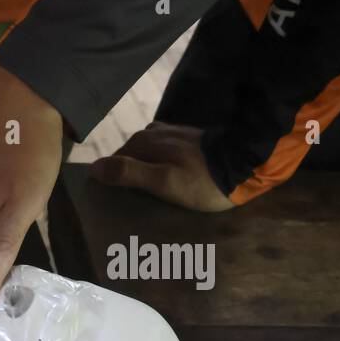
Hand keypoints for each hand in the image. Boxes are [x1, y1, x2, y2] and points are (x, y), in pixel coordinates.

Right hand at [89, 122, 233, 212]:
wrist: (246, 167)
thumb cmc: (202, 181)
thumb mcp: (163, 182)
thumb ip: (128, 173)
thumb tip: (93, 168)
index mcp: (140, 143)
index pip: (111, 164)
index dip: (111, 184)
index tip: (118, 206)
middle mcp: (150, 133)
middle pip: (127, 160)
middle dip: (128, 179)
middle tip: (135, 207)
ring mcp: (169, 134)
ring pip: (144, 157)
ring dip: (144, 174)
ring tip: (151, 198)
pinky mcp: (185, 139)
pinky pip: (160, 155)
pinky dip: (159, 168)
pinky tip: (167, 181)